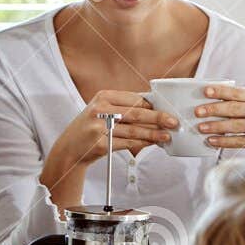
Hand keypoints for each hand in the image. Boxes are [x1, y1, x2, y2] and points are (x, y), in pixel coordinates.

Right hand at [46, 90, 177, 177]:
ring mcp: (99, 127)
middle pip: (136, 114)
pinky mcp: (100, 144)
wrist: (70, 148)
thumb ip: (124, 107)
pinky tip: (152, 143)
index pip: (134, 99)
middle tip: (173, 122)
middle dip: (158, 118)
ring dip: (154, 134)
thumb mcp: (103, 110)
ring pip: (134, 131)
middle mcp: (100, 110)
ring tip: (167, 135)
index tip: (167, 109)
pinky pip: (128, 143)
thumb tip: (154, 110)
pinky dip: (142, 143)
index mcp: (103, 96)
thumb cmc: (91, 127)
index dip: (152, 106)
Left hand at [193, 84, 244, 155]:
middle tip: (197, 111)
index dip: (221, 91)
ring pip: (236, 125)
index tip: (205, 91)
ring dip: (216, 126)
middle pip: (235, 108)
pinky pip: (239, 141)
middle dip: (214, 109)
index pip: (237, 93)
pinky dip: (224, 141)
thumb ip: (239, 104)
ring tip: (201, 127)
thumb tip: (210, 103)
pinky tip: (211, 140)